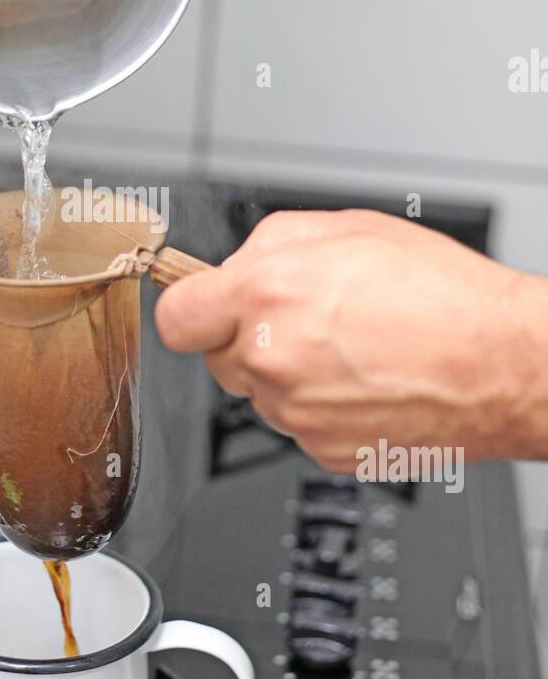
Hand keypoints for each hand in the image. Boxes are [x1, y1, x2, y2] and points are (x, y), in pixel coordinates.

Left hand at [155, 209, 547, 471]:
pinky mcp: (320, 451)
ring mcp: (294, 412)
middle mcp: (271, 358)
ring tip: (350, 348)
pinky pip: (295, 424)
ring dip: (287, 373)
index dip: (193, 308)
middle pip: (217, 357)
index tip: (205, 307)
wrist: (504, 364)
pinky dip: (319, 407)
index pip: (175, 317)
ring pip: (259, 393)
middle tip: (308, 318)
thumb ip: (269, 244)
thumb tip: (231, 267)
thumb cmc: (442, 295)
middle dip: (249, 336)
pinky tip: (363, 381)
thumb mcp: (347, 227)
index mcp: (266, 294)